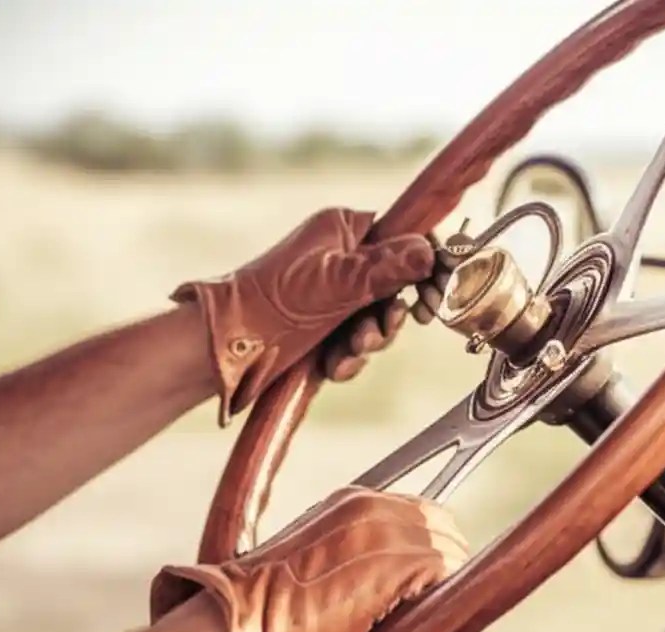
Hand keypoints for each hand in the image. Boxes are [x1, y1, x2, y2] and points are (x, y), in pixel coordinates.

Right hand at [150, 487, 468, 631]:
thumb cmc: (258, 615)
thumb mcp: (310, 564)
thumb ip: (350, 556)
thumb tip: (385, 576)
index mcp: (348, 502)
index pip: (417, 508)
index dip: (426, 539)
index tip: (429, 566)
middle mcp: (367, 506)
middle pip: (440, 520)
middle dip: (441, 557)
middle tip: (424, 595)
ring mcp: (381, 533)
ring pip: (449, 545)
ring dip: (441, 579)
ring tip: (414, 609)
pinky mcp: (390, 565)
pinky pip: (445, 568)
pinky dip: (440, 590)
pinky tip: (413, 611)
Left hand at [172, 208, 434, 424]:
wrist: (230, 346)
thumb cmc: (275, 301)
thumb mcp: (339, 281)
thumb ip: (388, 267)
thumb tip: (430, 251)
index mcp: (345, 230)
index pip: (404, 236)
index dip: (425, 265)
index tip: (434, 294)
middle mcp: (343, 258)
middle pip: (396, 285)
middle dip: (388, 316)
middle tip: (381, 330)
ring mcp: (335, 294)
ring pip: (378, 319)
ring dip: (370, 341)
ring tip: (350, 351)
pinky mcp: (326, 327)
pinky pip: (357, 343)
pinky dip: (350, 358)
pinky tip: (334, 367)